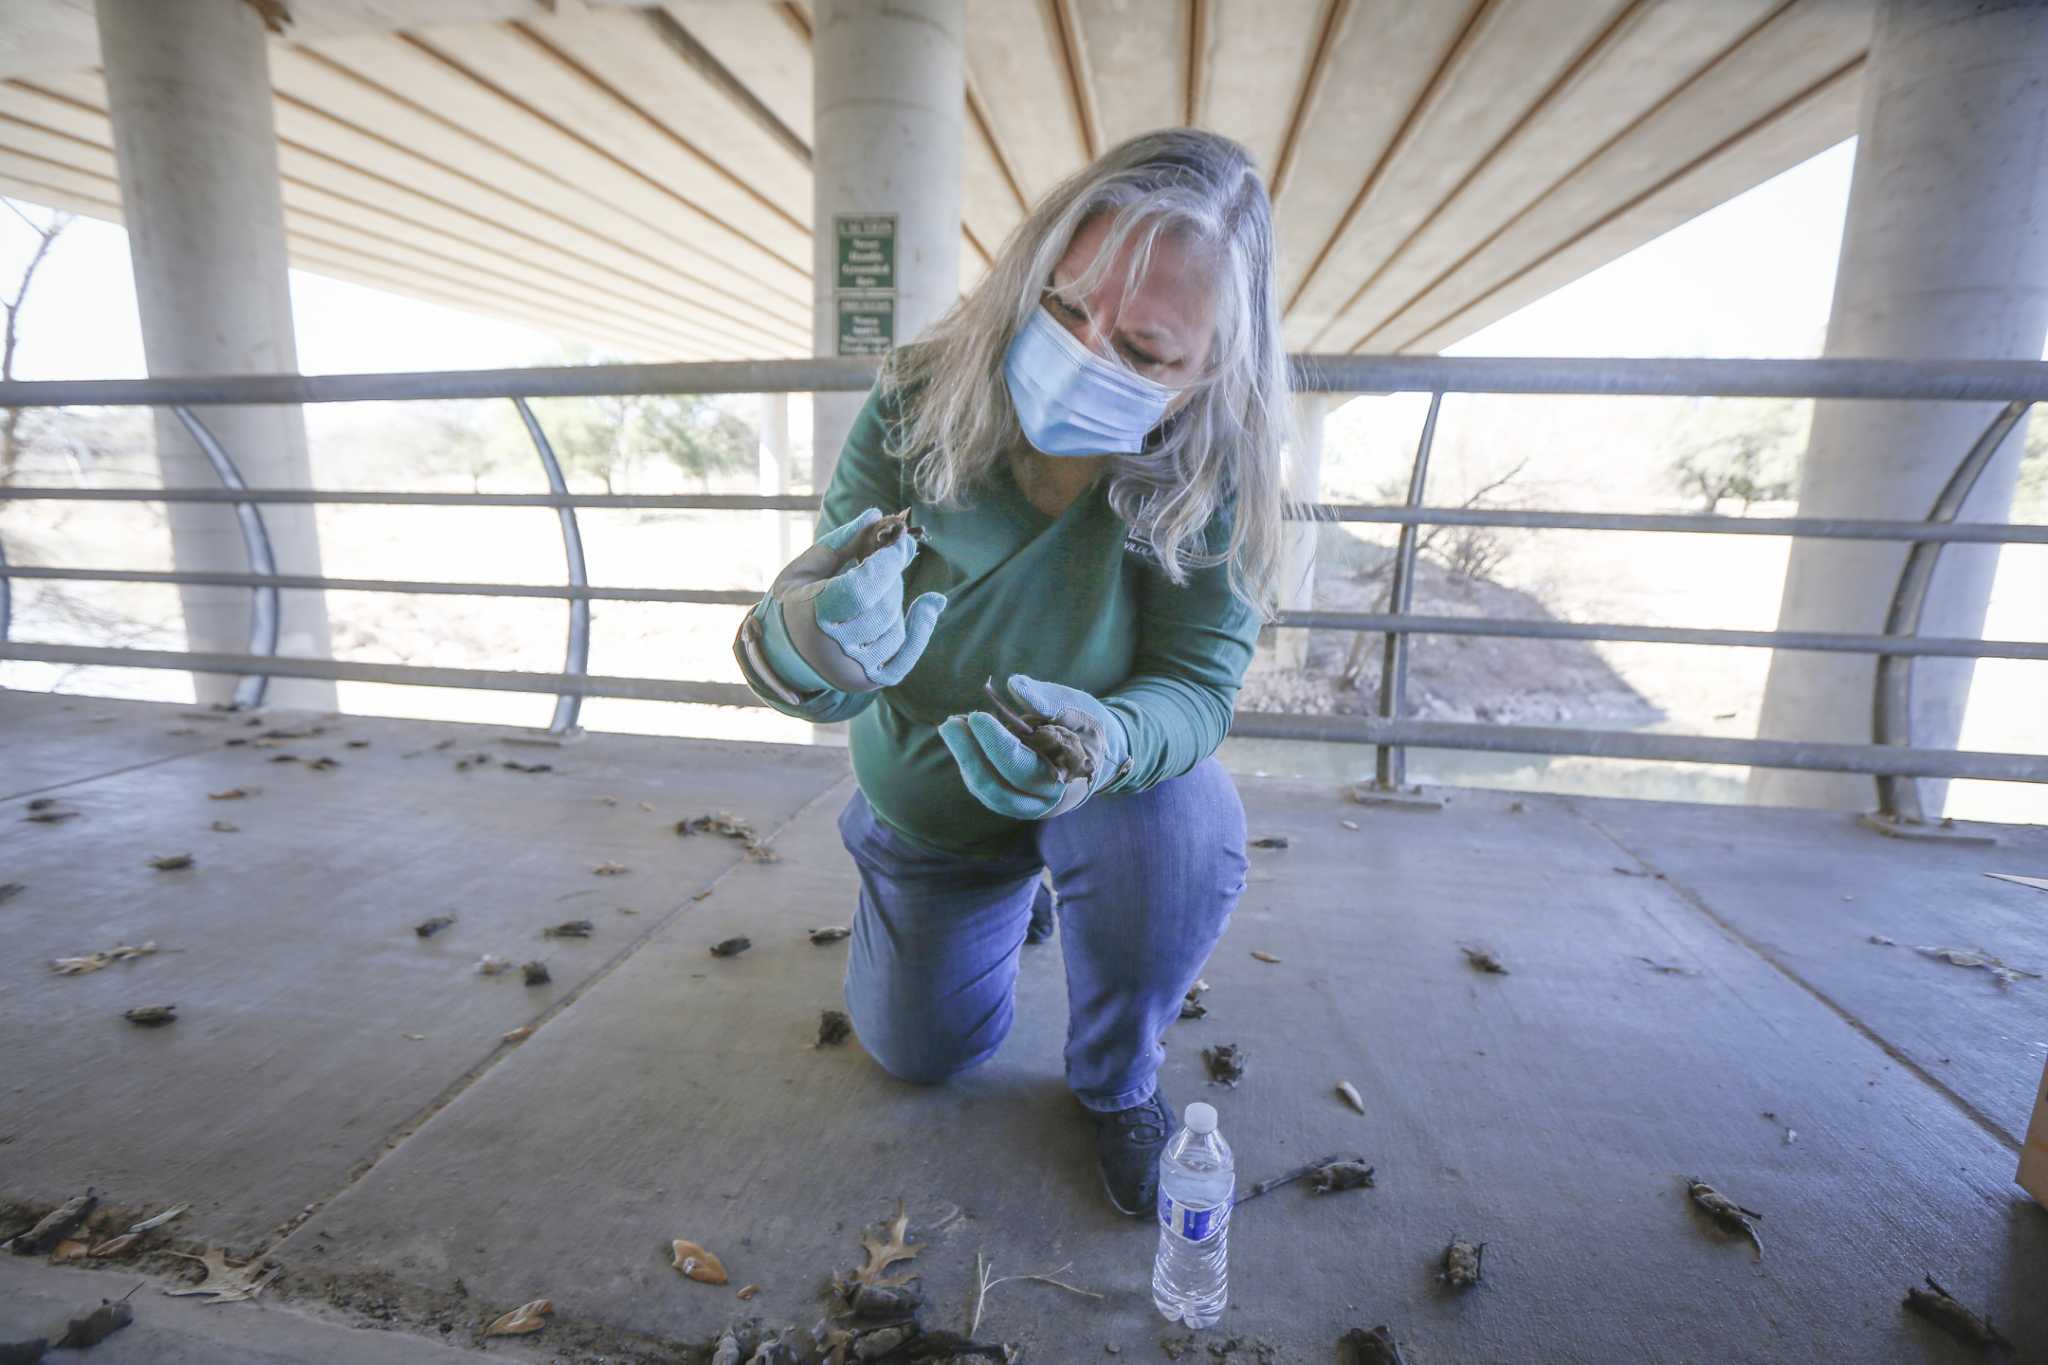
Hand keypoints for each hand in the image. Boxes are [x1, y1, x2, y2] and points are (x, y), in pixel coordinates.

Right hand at [767, 508, 945, 691]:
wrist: (784, 655)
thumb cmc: (795, 602)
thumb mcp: (806, 568)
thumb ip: (841, 541)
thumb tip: (876, 514)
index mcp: (812, 617)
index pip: (860, 589)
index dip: (886, 563)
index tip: (900, 543)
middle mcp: (833, 649)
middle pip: (881, 606)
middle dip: (891, 577)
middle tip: (888, 558)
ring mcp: (853, 671)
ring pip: (895, 627)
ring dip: (895, 600)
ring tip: (880, 587)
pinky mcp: (870, 682)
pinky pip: (907, 654)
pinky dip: (922, 627)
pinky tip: (929, 603)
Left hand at [939, 673, 1130, 819]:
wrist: (1100, 754)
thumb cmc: (1086, 726)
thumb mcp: (1077, 707)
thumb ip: (1048, 698)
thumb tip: (1013, 685)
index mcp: (1066, 776)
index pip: (1022, 767)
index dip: (996, 744)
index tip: (977, 717)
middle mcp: (1046, 799)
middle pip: (997, 789)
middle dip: (969, 755)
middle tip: (950, 723)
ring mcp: (1028, 805)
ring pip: (988, 793)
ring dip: (966, 761)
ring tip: (953, 727)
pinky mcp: (1015, 800)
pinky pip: (987, 788)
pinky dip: (972, 764)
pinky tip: (963, 738)